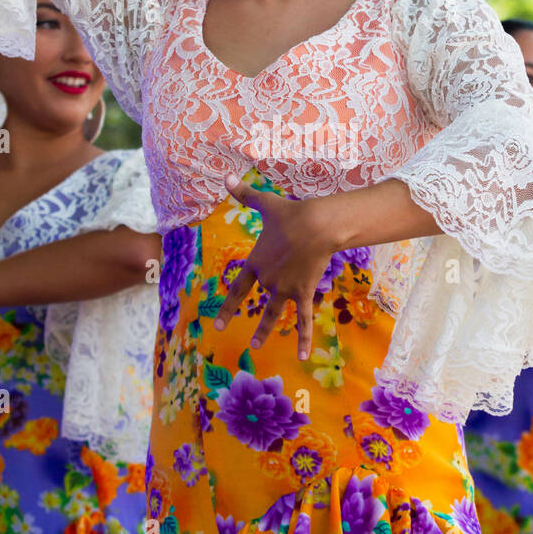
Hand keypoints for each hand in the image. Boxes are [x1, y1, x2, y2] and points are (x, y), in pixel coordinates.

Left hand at [213, 176, 337, 359]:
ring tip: (254, 345)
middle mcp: (268, 279)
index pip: (237, 288)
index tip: (215, 322)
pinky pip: (304, 319)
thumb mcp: (265, 204)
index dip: (227, 306)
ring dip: (264, 330)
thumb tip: (226, 177)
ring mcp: (286, 288)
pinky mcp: (304, 292)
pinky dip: (304, 338)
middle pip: (257, 301)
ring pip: (273, 314)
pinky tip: (303, 356)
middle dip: (244, 317)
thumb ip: (244, 194)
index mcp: (256, 262)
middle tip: (228, 331)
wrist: (317, 225)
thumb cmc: (291, 214)